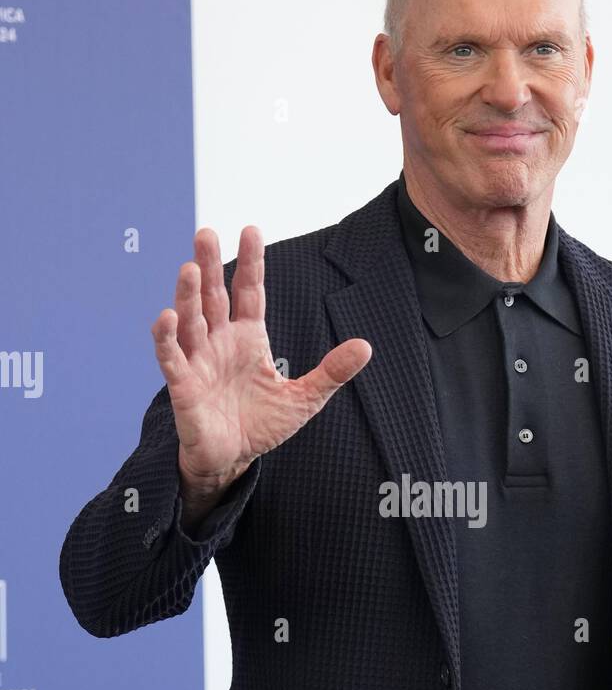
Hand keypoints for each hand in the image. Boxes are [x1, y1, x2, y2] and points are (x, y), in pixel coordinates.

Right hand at [151, 226, 371, 490]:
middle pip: (214, 295)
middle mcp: (220, 342)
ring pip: (191, 320)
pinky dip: (167, 339)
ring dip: (188, 294)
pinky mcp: (183, 386)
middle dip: (211, 265)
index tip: (250, 230)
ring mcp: (199, 361)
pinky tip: (167, 318)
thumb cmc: (261, 425)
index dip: (251, 263)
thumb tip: (365, 347)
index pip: (248, 292)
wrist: (233, 459)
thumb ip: (331, 372)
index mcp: (248, 338)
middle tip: (207, 232)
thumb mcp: (304, 398)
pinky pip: (172, 358)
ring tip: (190, 267)